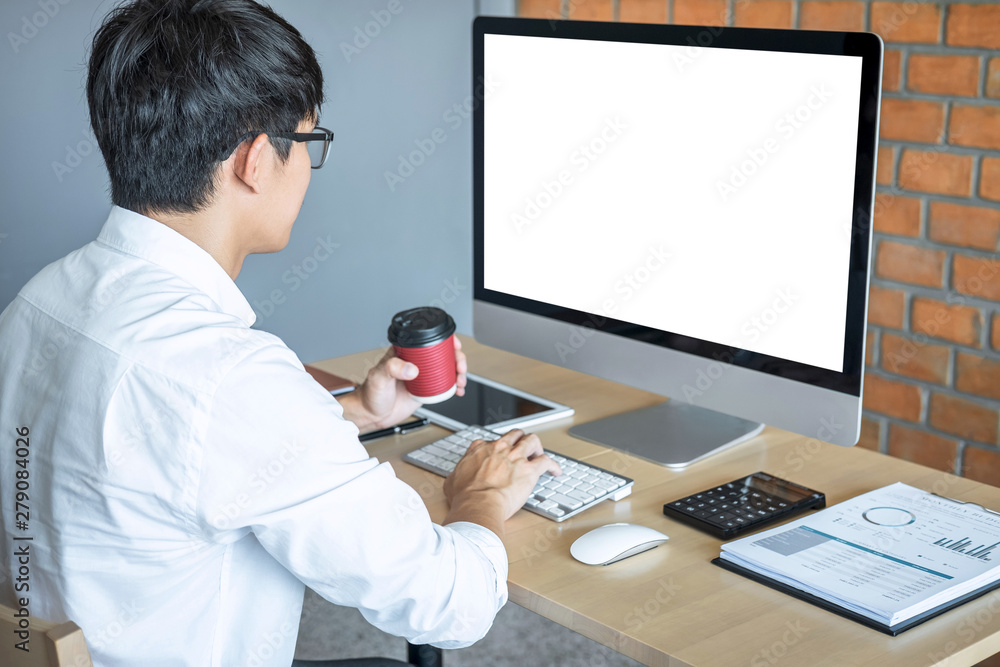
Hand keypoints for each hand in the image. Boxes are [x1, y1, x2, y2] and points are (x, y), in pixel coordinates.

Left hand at [340, 337, 467, 431]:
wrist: (372, 415)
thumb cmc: (371, 394)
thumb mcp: (379, 377)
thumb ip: (392, 368)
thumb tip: (412, 368)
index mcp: (405, 353)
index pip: (428, 340)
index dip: (445, 340)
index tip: (454, 345)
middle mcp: (416, 362)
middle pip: (444, 354)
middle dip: (458, 358)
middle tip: (459, 367)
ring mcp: (423, 376)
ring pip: (448, 369)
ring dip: (460, 373)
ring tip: (460, 381)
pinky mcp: (427, 390)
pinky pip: (445, 385)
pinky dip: (455, 387)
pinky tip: (458, 391)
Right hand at [443, 430, 562, 528]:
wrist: (478, 505)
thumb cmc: (466, 497)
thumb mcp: (452, 481)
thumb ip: (457, 474)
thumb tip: (455, 478)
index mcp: (480, 450)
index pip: (490, 441)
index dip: (496, 448)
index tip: (498, 455)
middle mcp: (499, 449)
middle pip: (514, 435)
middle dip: (519, 440)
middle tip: (523, 449)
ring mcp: (515, 457)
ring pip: (532, 440)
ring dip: (536, 447)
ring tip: (539, 454)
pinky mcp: (529, 470)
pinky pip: (546, 461)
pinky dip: (553, 465)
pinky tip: (555, 470)